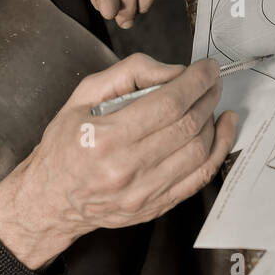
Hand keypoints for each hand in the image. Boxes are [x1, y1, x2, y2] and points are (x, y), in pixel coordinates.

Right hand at [0, 54, 236, 269]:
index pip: (167, 104)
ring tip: (212, 101)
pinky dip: (218, 150)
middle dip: (208, 96)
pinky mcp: (155, 207)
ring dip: (214, 121)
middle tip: (212, 80)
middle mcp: (126, 168)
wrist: (52, 198)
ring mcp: (144, 193)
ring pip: (199, 152)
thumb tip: (174, 71)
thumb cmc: (66, 143)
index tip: (207, 68)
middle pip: (187, 126)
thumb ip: (129, 73)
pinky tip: (223, 128)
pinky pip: (200, 178)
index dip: (195, 82)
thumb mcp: (84, 94)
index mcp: (105, 137)